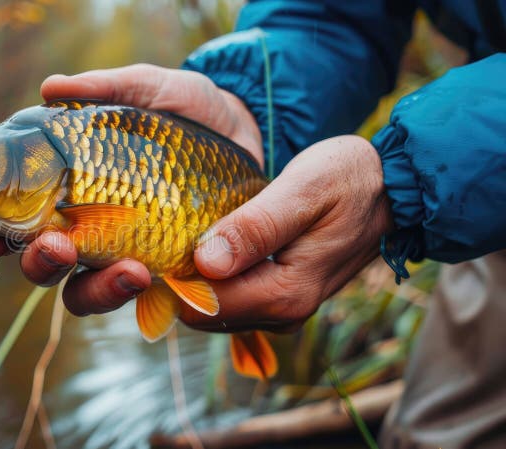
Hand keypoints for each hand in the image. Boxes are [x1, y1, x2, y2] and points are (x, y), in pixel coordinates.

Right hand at [0, 63, 262, 314]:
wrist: (246, 135)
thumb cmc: (188, 111)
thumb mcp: (150, 91)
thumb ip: (104, 90)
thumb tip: (50, 89)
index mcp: (69, 185)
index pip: (17, 213)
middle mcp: (86, 226)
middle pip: (41, 260)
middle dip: (39, 261)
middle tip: (55, 245)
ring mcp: (122, 252)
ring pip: (82, 291)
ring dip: (95, 287)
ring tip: (126, 268)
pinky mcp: (161, 271)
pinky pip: (137, 299)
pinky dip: (135, 292)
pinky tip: (149, 273)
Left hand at [185, 135, 393, 331]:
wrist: (394, 187)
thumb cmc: (349, 179)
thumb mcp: (302, 191)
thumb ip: (255, 228)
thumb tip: (206, 263)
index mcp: (285, 293)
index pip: (200, 306)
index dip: (172, 275)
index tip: (161, 238)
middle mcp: (283, 313)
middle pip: (202, 312)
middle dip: (181, 277)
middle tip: (173, 229)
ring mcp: (284, 309)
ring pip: (214, 307)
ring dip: (196, 276)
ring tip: (194, 230)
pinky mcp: (282, 298)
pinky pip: (232, 297)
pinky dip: (216, 275)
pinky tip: (216, 241)